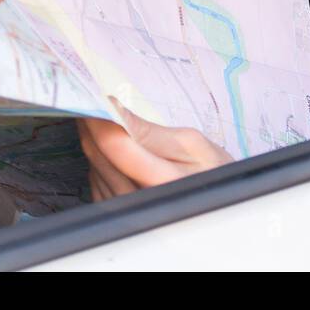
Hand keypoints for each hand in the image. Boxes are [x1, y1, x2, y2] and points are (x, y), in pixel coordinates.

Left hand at [78, 102, 232, 199]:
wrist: (219, 198)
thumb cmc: (211, 170)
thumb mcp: (192, 144)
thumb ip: (150, 132)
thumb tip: (115, 112)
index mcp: (165, 181)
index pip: (116, 145)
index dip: (100, 117)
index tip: (95, 96)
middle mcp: (141, 200)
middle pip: (100, 156)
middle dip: (93, 125)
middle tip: (91, 100)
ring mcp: (127, 210)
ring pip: (94, 168)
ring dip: (93, 142)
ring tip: (99, 121)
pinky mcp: (117, 212)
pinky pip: (96, 182)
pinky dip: (99, 161)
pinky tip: (109, 149)